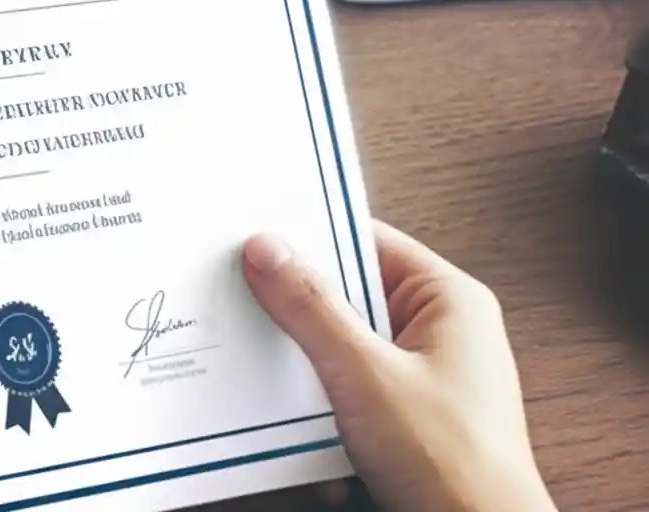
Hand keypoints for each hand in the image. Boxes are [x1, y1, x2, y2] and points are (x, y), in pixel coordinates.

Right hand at [241, 221, 555, 511]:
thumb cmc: (454, 463)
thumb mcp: (366, 374)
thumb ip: (312, 308)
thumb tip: (267, 249)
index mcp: (449, 300)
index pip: (368, 241)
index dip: (312, 237)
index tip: (257, 236)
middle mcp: (440, 330)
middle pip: (350, 294)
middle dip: (299, 307)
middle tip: (245, 299)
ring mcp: (423, 374)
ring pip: (343, 344)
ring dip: (307, 361)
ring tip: (269, 364)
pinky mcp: (405, 414)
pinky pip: (348, 385)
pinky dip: (320, 398)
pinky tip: (296, 415)